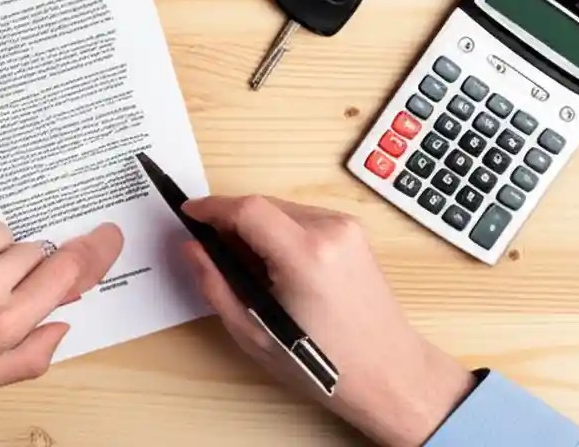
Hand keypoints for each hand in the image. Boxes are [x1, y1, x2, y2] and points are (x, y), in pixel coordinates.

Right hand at [182, 196, 474, 446]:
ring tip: (248, 269)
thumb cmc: (325, 363)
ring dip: (256, 228)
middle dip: (231, 221)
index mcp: (306, 255)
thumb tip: (192, 248)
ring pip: (282, 210)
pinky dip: (280, 233)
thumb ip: (216, 285)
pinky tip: (276, 267)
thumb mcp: (255, 334)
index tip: (188, 213)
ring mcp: (347, 228)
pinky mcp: (354, 232)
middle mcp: (330, 231)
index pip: (247, 209)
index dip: (211, 207)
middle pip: (263, 205)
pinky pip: (302, 218)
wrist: (390, 372)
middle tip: (213, 252)